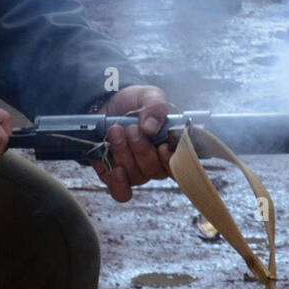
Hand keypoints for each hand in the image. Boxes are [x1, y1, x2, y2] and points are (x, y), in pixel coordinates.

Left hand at [93, 85, 173, 202]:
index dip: (172, 160)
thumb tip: (150, 128)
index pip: (180, 165)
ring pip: (136, 176)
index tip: (163, 145)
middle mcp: (155, 164)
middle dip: (142, 149)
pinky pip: (121, 193)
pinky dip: (119, 183)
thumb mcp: (149, 95)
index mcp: (170, 146)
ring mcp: (136, 172)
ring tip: (115, 131)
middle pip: (154, 170)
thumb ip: (155, 107)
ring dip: (124, 153)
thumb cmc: (135, 103)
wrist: (109, 104)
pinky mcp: (115, 178)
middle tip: (132, 129)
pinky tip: (115, 168)